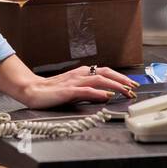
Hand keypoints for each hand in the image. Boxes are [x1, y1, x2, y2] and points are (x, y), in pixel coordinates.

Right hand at [20, 65, 139, 109]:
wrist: (32, 91)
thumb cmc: (52, 91)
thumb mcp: (74, 90)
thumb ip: (89, 91)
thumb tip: (106, 94)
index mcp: (81, 73)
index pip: (106, 72)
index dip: (120, 77)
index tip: (132, 84)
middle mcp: (80, 74)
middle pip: (106, 73)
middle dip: (122, 80)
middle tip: (134, 87)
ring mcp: (74, 82)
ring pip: (99, 79)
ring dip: (115, 85)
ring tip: (126, 91)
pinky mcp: (68, 91)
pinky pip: (86, 90)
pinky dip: (98, 92)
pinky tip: (106, 95)